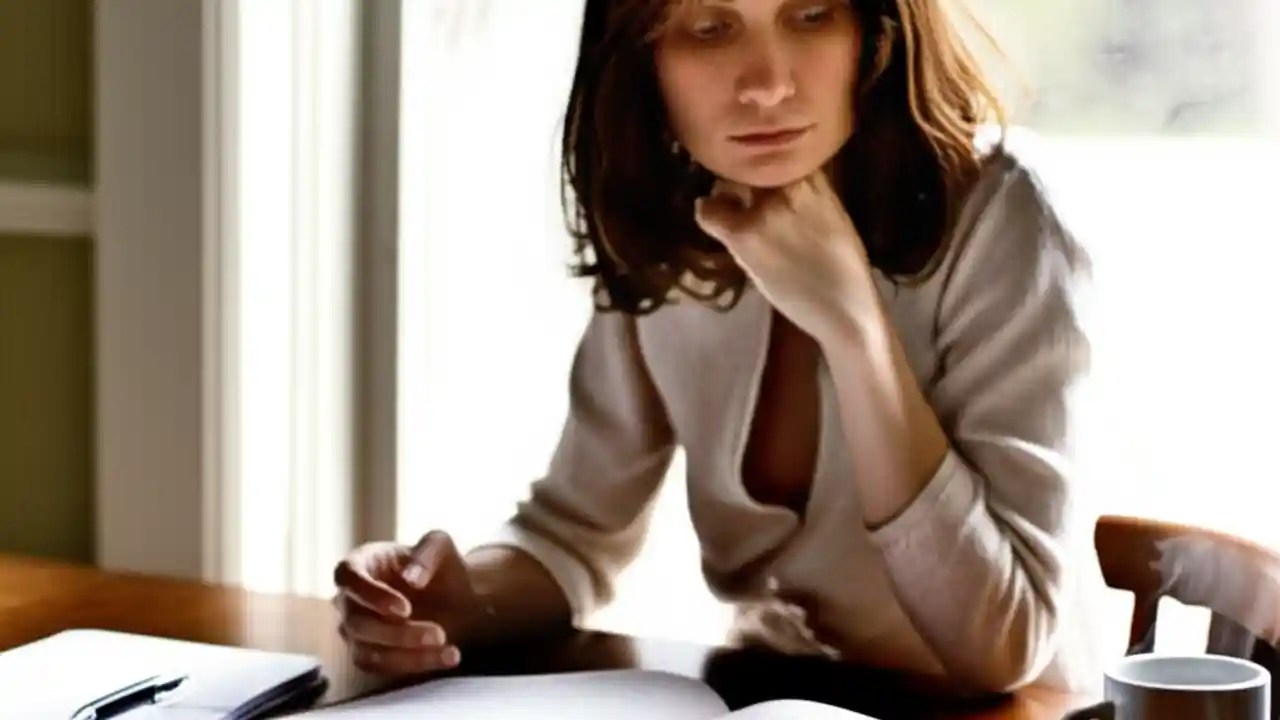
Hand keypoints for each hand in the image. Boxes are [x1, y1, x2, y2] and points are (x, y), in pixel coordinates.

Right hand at [333, 531, 482, 675]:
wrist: (454, 595)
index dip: (370, 595)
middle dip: (398, 633)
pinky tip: (447, 657)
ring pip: (367, 651)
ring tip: (450, 650)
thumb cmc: (440, 564)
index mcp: (361, 563)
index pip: (347, 576)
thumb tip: (411, 579)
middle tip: (439, 634)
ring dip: (407, 655)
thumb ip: (427, 553)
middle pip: (357, 622)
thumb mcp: (441, 545)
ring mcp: (356, 629)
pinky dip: (414, 664)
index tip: (405, 609)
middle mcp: (350, 598)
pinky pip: (382, 667)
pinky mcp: (370, 653)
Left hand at [694, 170, 876, 341]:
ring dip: (726, 193)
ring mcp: (765, 209)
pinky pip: (710, 211)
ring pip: (727, 183)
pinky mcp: (745, 234)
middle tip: (738, 187)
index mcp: (815, 177)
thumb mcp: (832, 212)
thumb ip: (807, 190)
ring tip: (728, 202)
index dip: (762, 156)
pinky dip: (707, 209)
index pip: (777, 151)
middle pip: (750, 163)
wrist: (845, 307)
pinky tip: (708, 211)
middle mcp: (790, 184)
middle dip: (742, 173)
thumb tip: (778, 176)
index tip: (757, 167)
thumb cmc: (843, 266)